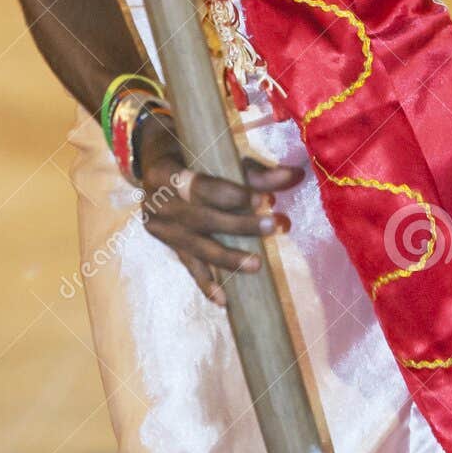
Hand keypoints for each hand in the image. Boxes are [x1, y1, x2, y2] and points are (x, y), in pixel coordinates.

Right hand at [138, 116, 304, 307]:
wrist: (155, 158)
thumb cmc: (193, 152)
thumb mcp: (218, 154)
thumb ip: (255, 170)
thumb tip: (296, 176)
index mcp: (165, 172)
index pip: (203, 187)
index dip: (234, 195)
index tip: (266, 198)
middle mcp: (157, 202)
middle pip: (202, 219)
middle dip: (240, 225)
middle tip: (274, 226)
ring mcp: (159, 227)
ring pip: (197, 247)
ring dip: (228, 258)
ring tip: (257, 264)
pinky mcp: (168, 245)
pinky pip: (189, 266)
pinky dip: (207, 283)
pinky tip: (224, 300)